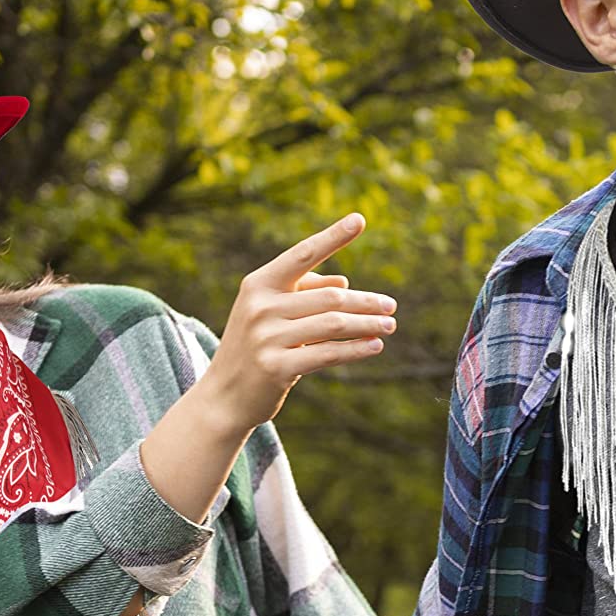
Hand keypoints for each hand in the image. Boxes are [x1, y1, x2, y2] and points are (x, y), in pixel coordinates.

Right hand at [198, 214, 396, 429]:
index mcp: (259, 284)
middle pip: (330, 297)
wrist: (224, 396)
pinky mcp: (276, 367)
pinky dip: (356, 349)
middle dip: (365, 301)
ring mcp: (266, 337)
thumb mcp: (271, 313)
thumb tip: (344, 282)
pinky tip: (375, 345)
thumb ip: (304, 294)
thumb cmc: (254, 347)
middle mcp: (260, 306)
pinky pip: (327, 353)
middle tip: (391, 306)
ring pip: (333, 324)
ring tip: (390, 325)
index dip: (332, 236)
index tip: (359, 219)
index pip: (302, 254)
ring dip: (367, 324)